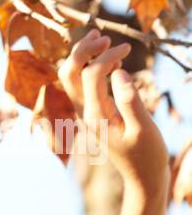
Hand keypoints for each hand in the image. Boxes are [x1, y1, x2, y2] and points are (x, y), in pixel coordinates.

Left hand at [56, 28, 169, 195]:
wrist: (142, 178)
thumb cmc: (147, 155)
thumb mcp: (144, 129)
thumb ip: (130, 101)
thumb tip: (118, 72)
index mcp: (96, 116)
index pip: (91, 75)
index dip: (106, 56)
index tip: (126, 48)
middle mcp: (85, 112)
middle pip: (69, 72)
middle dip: (82, 50)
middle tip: (103, 36)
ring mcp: (86, 112)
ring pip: (71, 77)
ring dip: (82, 55)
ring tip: (100, 39)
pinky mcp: (93, 113)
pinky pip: (82, 84)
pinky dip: (89, 67)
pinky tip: (109, 61)